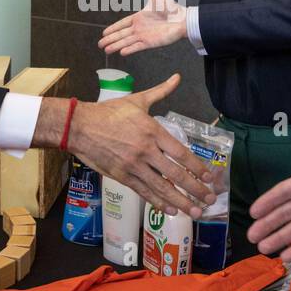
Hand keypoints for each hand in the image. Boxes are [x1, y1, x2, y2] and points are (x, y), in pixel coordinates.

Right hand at [62, 74, 216, 216]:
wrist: (79, 126)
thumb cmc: (108, 112)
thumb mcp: (137, 100)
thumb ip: (161, 91)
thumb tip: (177, 77)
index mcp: (153, 131)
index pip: (181, 154)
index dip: (197, 168)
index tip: (210, 178)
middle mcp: (146, 151)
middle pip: (176, 174)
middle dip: (196, 189)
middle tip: (210, 201)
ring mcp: (134, 166)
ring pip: (162, 188)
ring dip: (181, 201)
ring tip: (196, 212)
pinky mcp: (122, 176)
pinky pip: (144, 192)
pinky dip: (158, 203)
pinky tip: (171, 210)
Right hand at [99, 0, 186, 55]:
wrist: (182, 19)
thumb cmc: (171, 8)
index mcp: (139, 18)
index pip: (122, 24)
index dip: (113, 28)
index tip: (104, 33)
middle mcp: (139, 28)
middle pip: (121, 35)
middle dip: (110, 39)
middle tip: (100, 44)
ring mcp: (144, 36)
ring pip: (126, 42)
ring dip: (116, 46)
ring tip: (106, 50)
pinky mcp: (150, 42)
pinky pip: (136, 46)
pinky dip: (129, 49)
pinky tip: (121, 52)